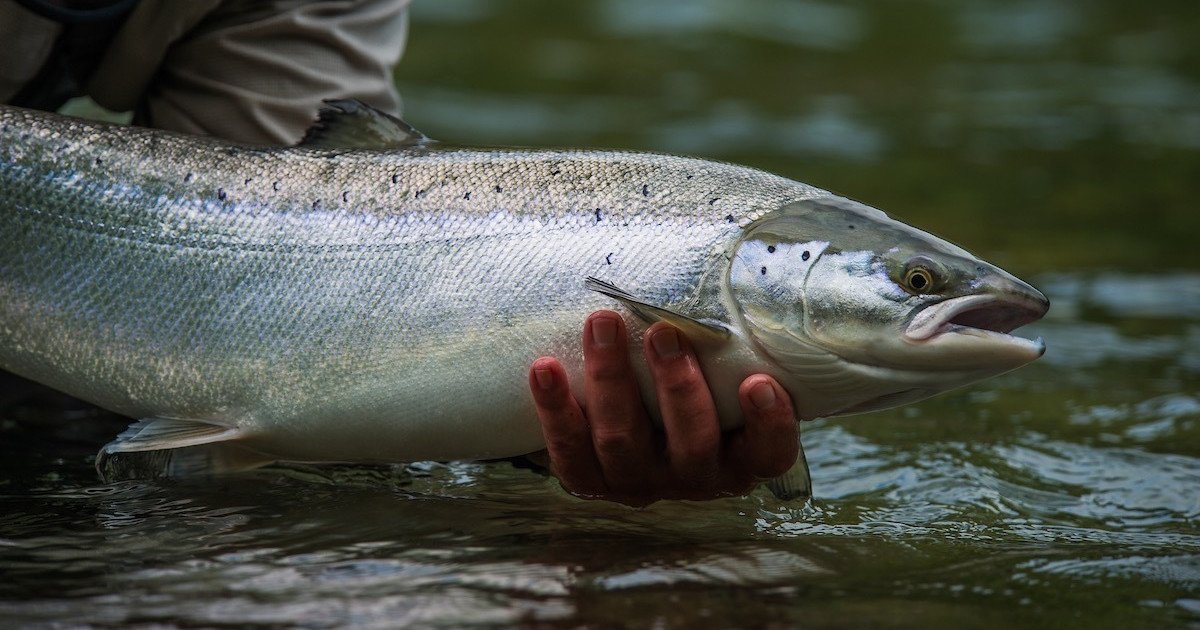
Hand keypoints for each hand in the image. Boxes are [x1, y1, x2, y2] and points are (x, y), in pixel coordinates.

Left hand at [528, 310, 798, 505]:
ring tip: (602, 323)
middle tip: (663, 332)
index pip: (769, 452)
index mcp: (741, 458)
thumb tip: (732, 247)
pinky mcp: (591, 482)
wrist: (638, 427)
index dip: (769, 424)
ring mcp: (641, 483)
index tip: (758, 382)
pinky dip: (556, 410)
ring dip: (612, 380)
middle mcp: (695, 478)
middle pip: (691, 444)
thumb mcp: (725, 367)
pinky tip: (544, 369)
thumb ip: (732, 337)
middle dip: (676, 387)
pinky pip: (568, 454)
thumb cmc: (698, 379)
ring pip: (623, 443)